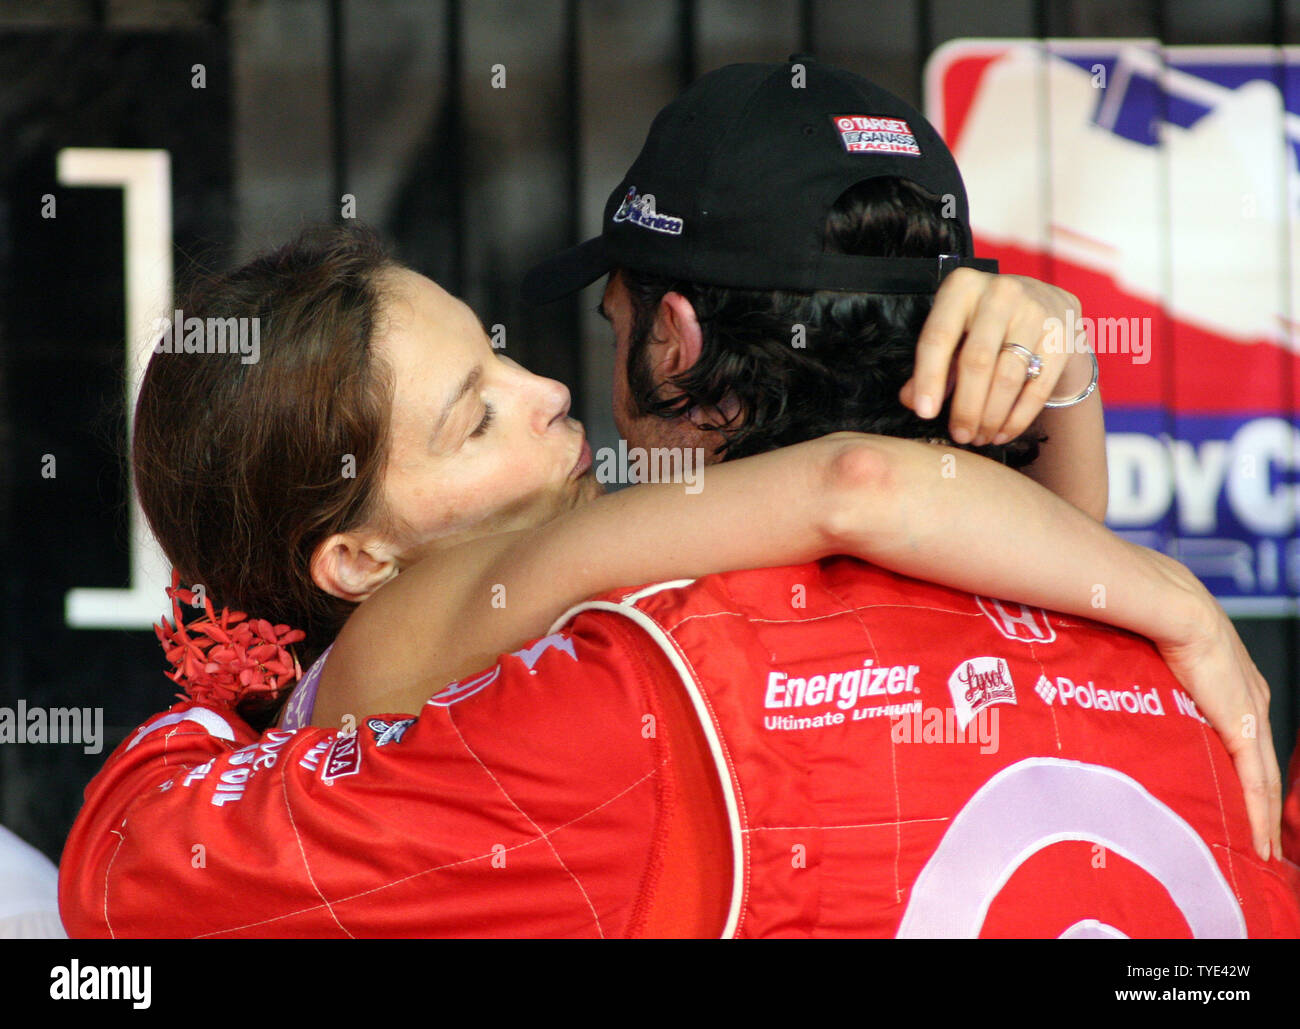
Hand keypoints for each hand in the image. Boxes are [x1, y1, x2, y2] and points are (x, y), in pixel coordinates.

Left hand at [900, 270, 1084, 445]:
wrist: (1043, 301)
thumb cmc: (983, 321)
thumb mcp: (954, 331)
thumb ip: (933, 364)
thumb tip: (912, 400)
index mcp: (963, 286)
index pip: (939, 336)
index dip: (929, 378)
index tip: (925, 412)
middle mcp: (1001, 292)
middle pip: (977, 361)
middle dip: (966, 407)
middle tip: (959, 435)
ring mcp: (1036, 311)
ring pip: (1008, 377)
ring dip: (991, 417)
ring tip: (978, 438)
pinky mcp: (1063, 336)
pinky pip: (1038, 387)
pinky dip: (1018, 417)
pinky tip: (1002, 433)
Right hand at [1143, 551, 1280, 861]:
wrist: (1165, 604)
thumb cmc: (1147, 612)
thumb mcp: (1146, 645)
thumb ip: (1133, 662)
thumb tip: (1089, 663)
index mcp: (1230, 676)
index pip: (1242, 730)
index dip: (1241, 764)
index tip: (1234, 791)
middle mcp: (1251, 697)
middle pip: (1260, 761)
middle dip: (1259, 800)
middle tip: (1254, 835)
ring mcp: (1251, 713)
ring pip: (1264, 778)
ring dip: (1262, 815)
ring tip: (1258, 849)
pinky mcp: (1244, 727)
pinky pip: (1256, 781)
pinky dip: (1259, 815)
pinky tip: (1257, 843)